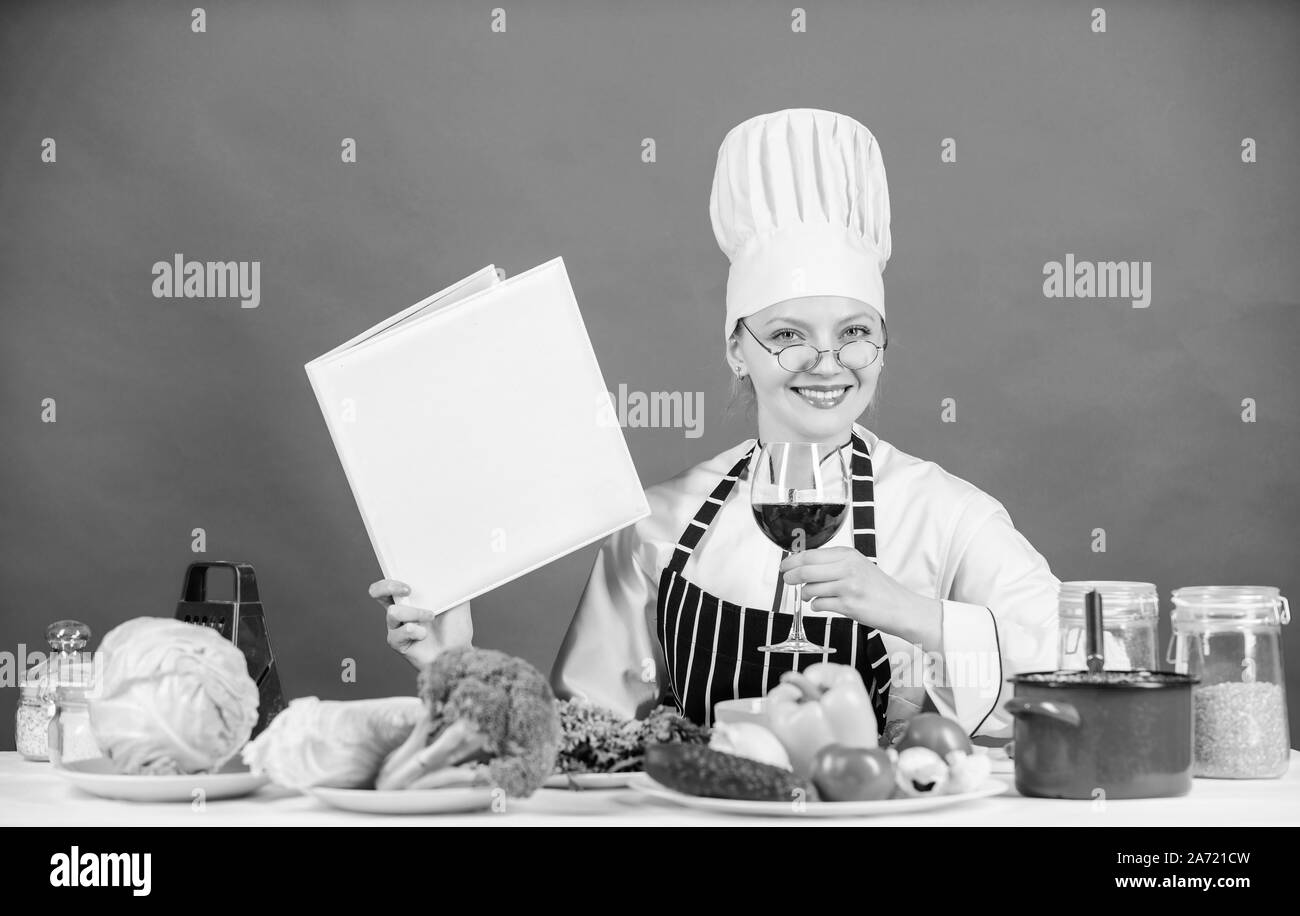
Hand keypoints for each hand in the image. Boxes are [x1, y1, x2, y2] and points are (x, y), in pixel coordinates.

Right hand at [369, 579, 473, 669]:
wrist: (458, 653)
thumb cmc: (456, 628)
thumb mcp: (458, 601)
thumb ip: (453, 585)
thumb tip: (454, 566)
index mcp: (410, 598)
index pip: (391, 582)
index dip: (391, 578)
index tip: (409, 582)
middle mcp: (400, 610)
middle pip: (376, 592)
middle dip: (388, 586)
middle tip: (408, 590)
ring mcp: (396, 627)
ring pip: (393, 612)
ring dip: (414, 613)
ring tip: (431, 616)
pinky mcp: (397, 642)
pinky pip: (399, 632)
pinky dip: (415, 631)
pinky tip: (424, 635)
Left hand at [779, 548, 941, 649]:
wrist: (902, 608)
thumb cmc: (878, 589)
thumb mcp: (858, 566)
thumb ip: (834, 564)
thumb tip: (802, 564)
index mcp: (848, 555)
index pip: (811, 554)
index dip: (792, 561)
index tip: (784, 566)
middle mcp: (848, 568)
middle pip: (806, 570)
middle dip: (791, 576)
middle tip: (787, 580)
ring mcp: (848, 587)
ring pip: (810, 589)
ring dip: (805, 594)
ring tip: (810, 596)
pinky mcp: (849, 606)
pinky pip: (820, 605)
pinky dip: (816, 606)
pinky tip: (822, 605)